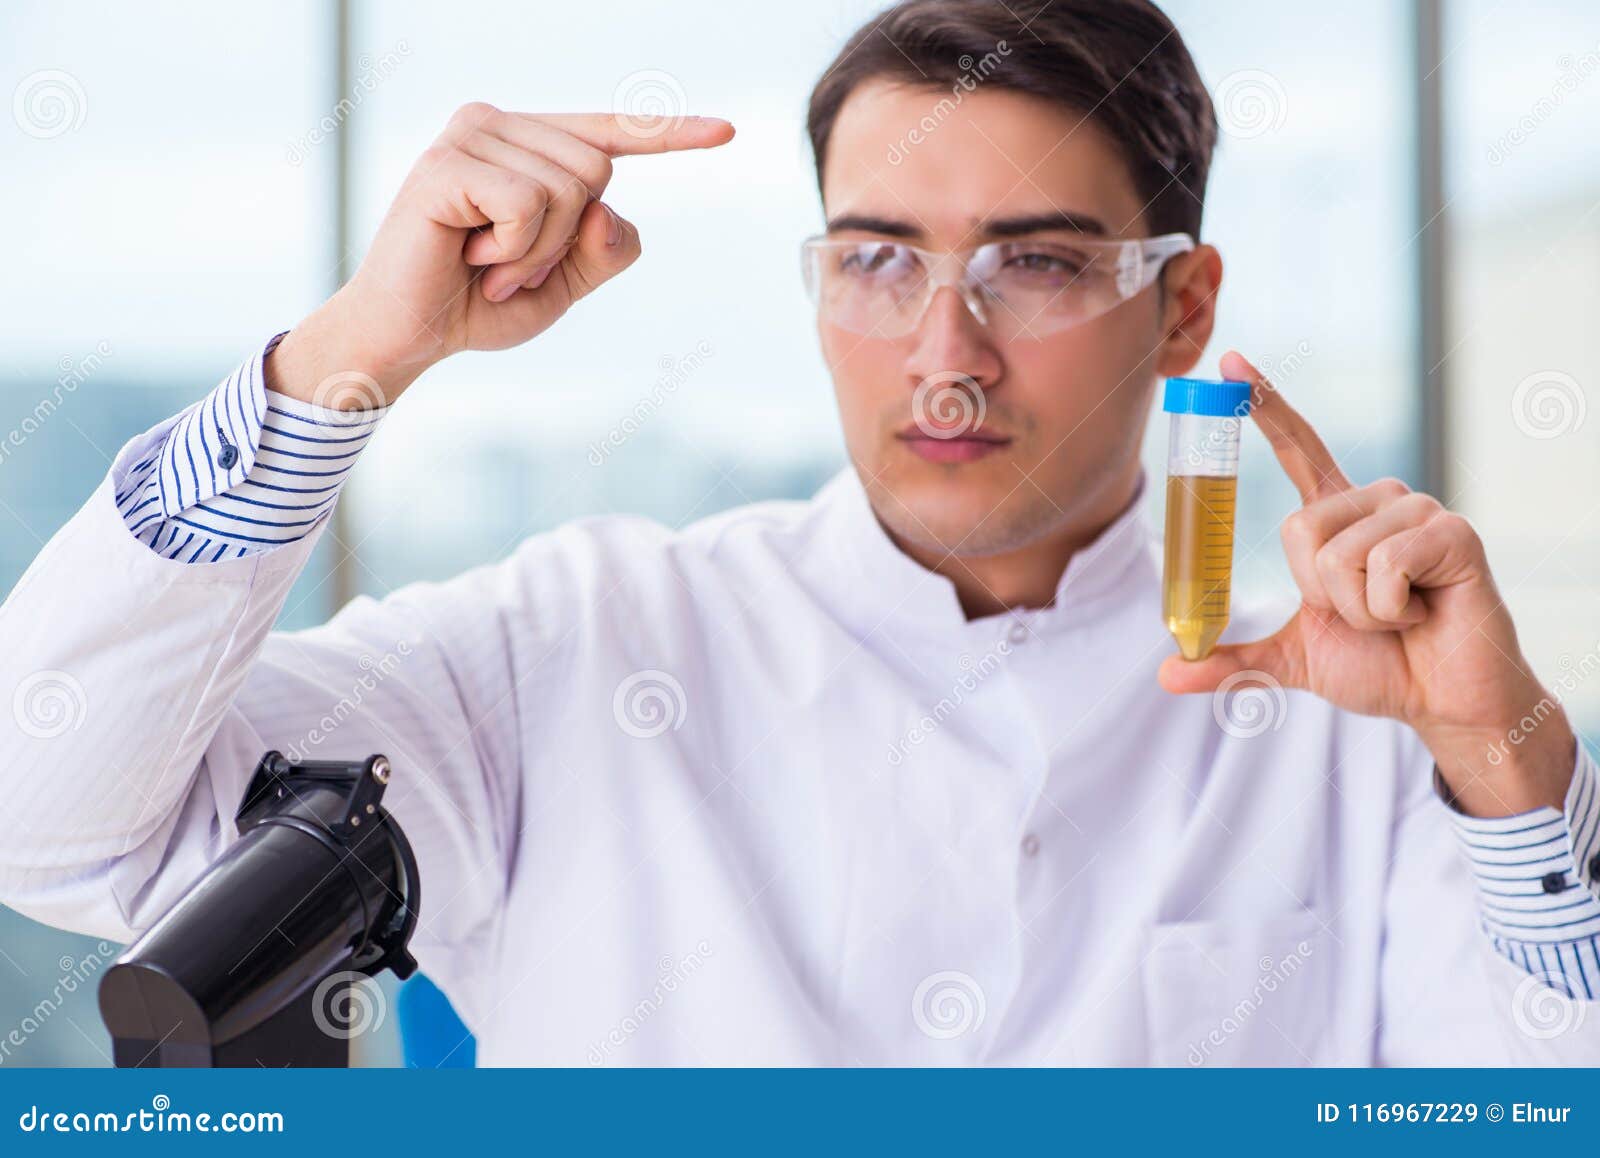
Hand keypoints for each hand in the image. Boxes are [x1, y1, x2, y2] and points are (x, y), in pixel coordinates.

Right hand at [267, 103, 734, 407]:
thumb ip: (605, 249)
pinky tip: (468, 257)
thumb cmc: (479, 304)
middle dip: (566, 239)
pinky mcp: (447, 163)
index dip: (671, 133)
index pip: (611, 133)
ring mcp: (470, 134)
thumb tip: (609, 210)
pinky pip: (530, 206)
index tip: (727, 132)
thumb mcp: (564, 282)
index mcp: (528, 144)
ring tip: (486, 264)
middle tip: (508, 266)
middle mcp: (498, 123)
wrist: (407, 334)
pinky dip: (512, 250)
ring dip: (537, 251)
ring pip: (570, 189)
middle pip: (598, 169)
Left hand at [1158, 351, 1573, 816]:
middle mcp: (1376, 498)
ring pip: (1337, 553)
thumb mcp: (1292, 659)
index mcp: (1338, 515)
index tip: (1230, 361)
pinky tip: (1421, 614)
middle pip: (1297, 528)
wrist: (1444, 699)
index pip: (1298, 447)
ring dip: (1356, 609)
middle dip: (1318, 593)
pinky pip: (1382, 566)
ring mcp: (1418, 510)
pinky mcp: (1453, 532)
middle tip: (1365, 613)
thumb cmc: (1380, 665)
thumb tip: (1165, 675)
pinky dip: (1388, 610)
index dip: (1265, 403)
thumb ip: (1233, 659)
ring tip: (1398, 614)